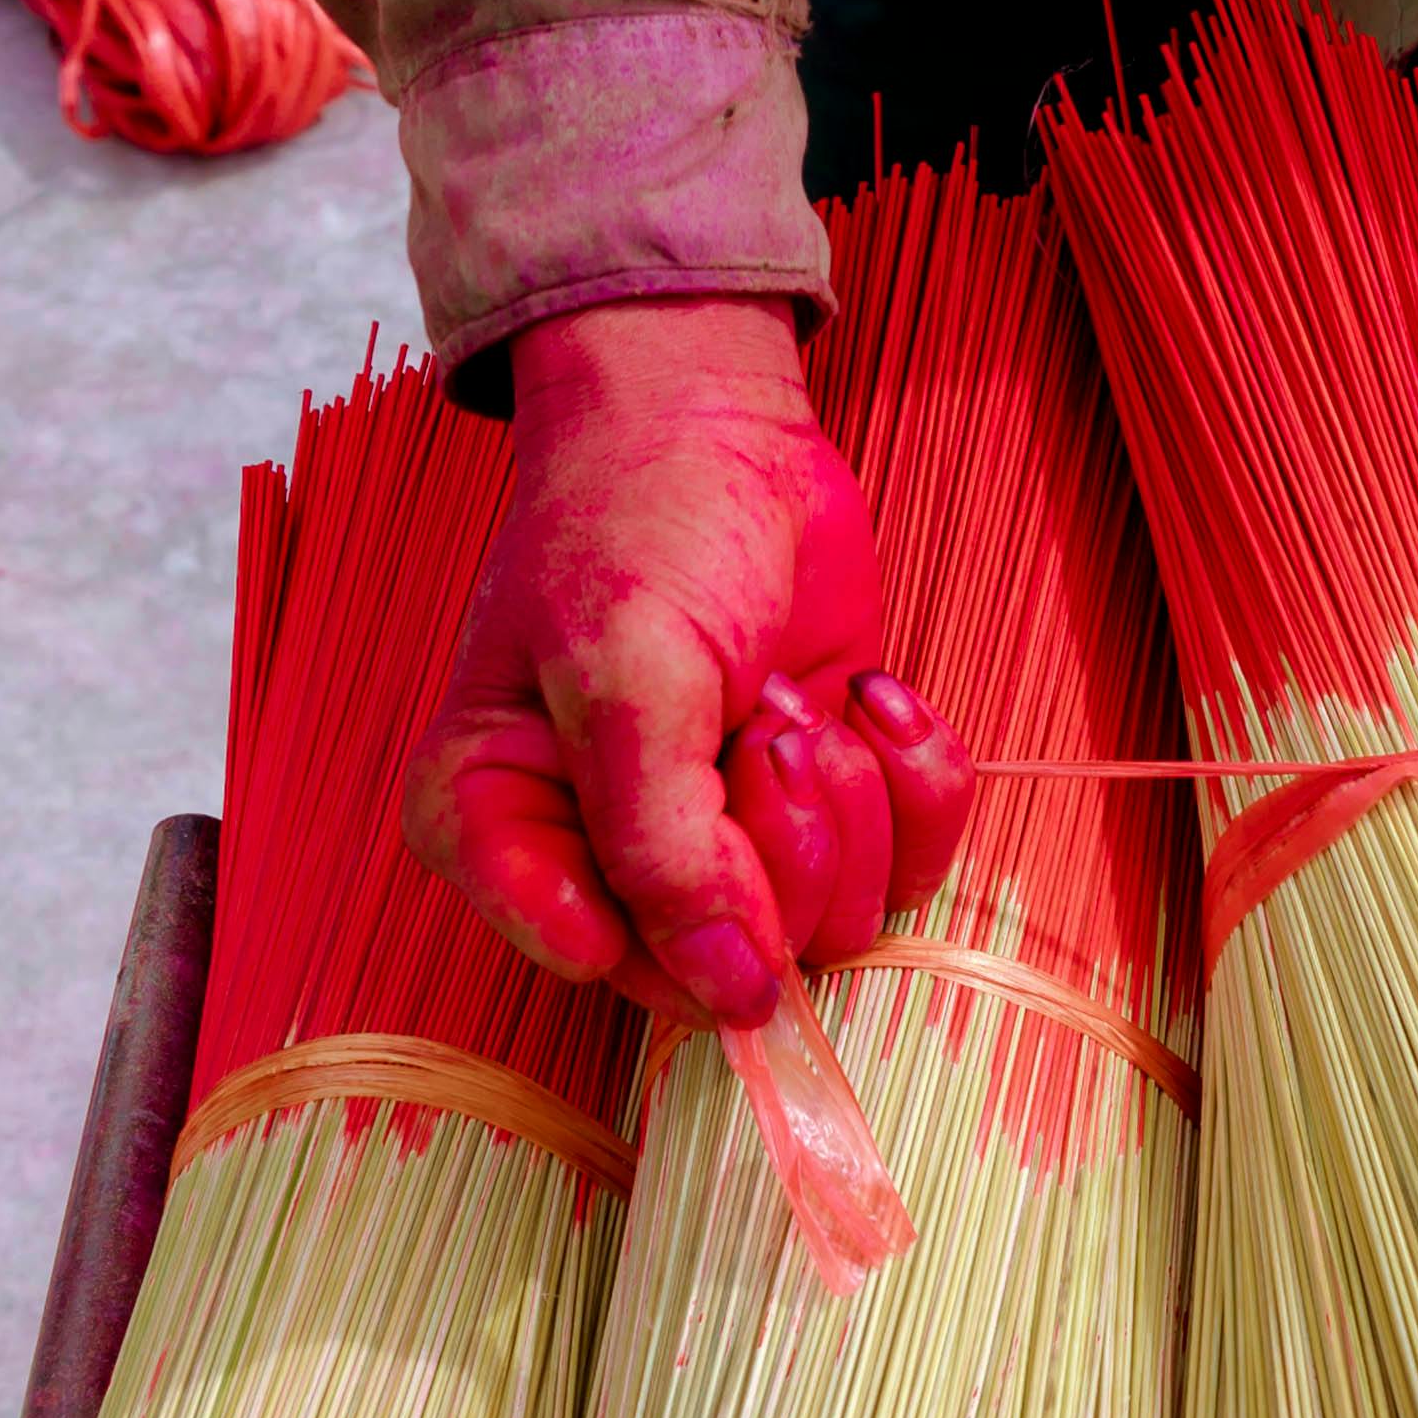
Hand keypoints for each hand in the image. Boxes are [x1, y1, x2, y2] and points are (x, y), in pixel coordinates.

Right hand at [406, 296, 972, 1022]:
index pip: (606, 965)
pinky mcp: (829, 806)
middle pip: (734, 960)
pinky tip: (873, 695)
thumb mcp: (626, 677)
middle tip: (763, 715)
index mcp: (503, 833)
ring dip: (848, 801)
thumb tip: (732, 994)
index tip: (705, 800)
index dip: (684, 913)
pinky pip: (909, 867)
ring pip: (830, 925)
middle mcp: (610, 860)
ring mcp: (729, 839)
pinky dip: (915, 780)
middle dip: (778, 834)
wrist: (718, 423)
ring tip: (798, 693)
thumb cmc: (637, 528)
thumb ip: (662, 848)